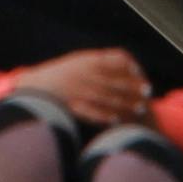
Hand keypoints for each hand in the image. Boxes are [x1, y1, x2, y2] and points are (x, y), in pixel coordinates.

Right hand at [15, 47, 150, 125]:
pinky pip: (92, 112)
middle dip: (133, 88)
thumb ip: (100, 61)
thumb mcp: (78, 61)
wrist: (35, 88)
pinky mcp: (73, 106)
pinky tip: (117, 120)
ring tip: (139, 109)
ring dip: (125, 103)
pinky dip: (105, 116)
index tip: (140, 74)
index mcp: (87, 60)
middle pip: (115, 80)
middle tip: (147, 93)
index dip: (130, 67)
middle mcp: (85, 74)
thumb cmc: (59, 74)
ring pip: (107, 97)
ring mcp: (79, 90)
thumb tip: (125, 61)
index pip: (114, 60)